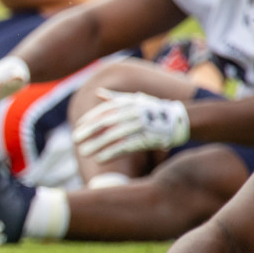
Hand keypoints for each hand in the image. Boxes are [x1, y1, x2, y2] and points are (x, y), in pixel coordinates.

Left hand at [73, 89, 189, 161]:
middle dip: (88, 132)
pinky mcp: (146, 139)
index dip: (89, 119)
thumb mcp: (135, 99)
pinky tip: (99, 159)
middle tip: (75, 140)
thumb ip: (115, 98)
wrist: (178, 120)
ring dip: (96, 145)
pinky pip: (125, 147)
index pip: (104, 111)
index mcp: (128, 103)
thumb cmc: (153, 109)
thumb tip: (97, 92)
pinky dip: (111, 153)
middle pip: (105, 123)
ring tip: (83, 152)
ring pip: (113, 137)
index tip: (78, 126)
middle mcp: (132, 113)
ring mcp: (139, 126)